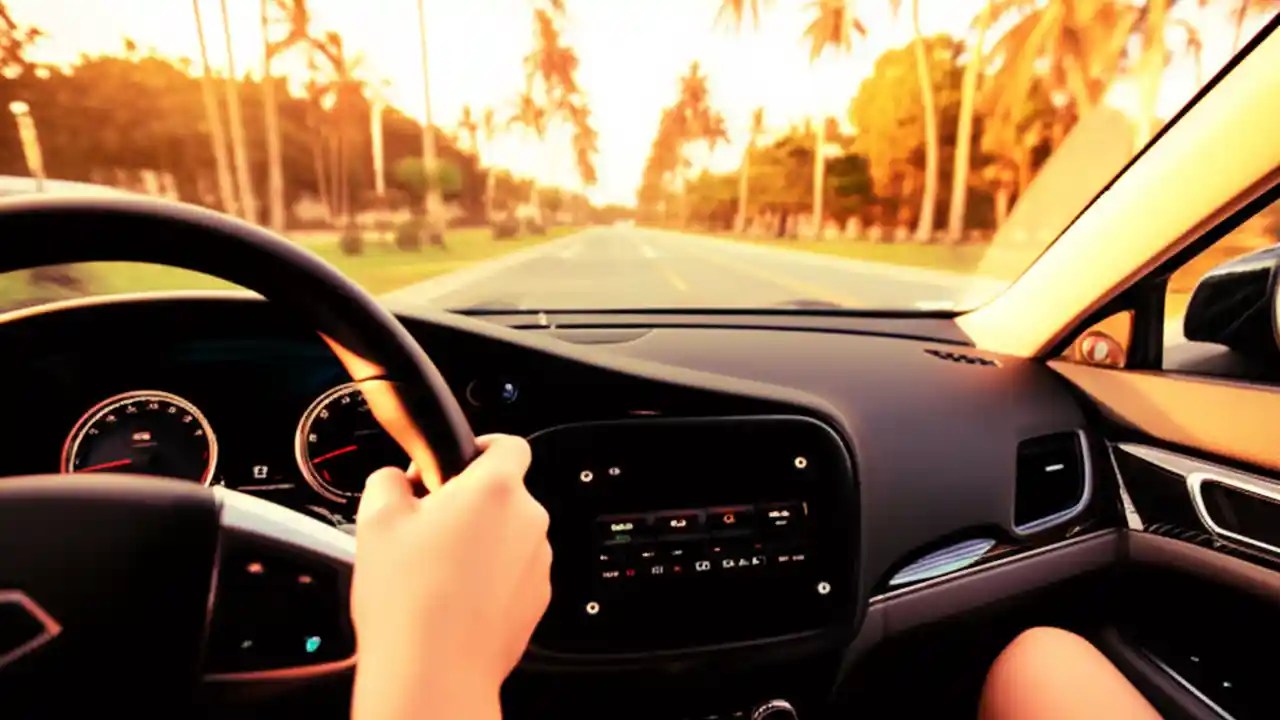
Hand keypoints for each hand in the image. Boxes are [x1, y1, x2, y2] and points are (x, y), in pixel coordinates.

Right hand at [350, 434, 550, 719]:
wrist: (435, 672)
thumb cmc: (410, 600)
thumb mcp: (376, 519)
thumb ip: (388, 480)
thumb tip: (396, 480)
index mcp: (496, 489)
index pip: (508, 443)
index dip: (480, 447)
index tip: (456, 462)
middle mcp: (528, 521)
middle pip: (503, 494)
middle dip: (469, 504)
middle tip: (427, 526)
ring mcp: (538, 562)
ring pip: (509, 535)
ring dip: (481, 542)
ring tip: (436, 570)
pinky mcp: (537, 598)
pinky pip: (514, 572)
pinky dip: (490, 577)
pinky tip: (454, 597)